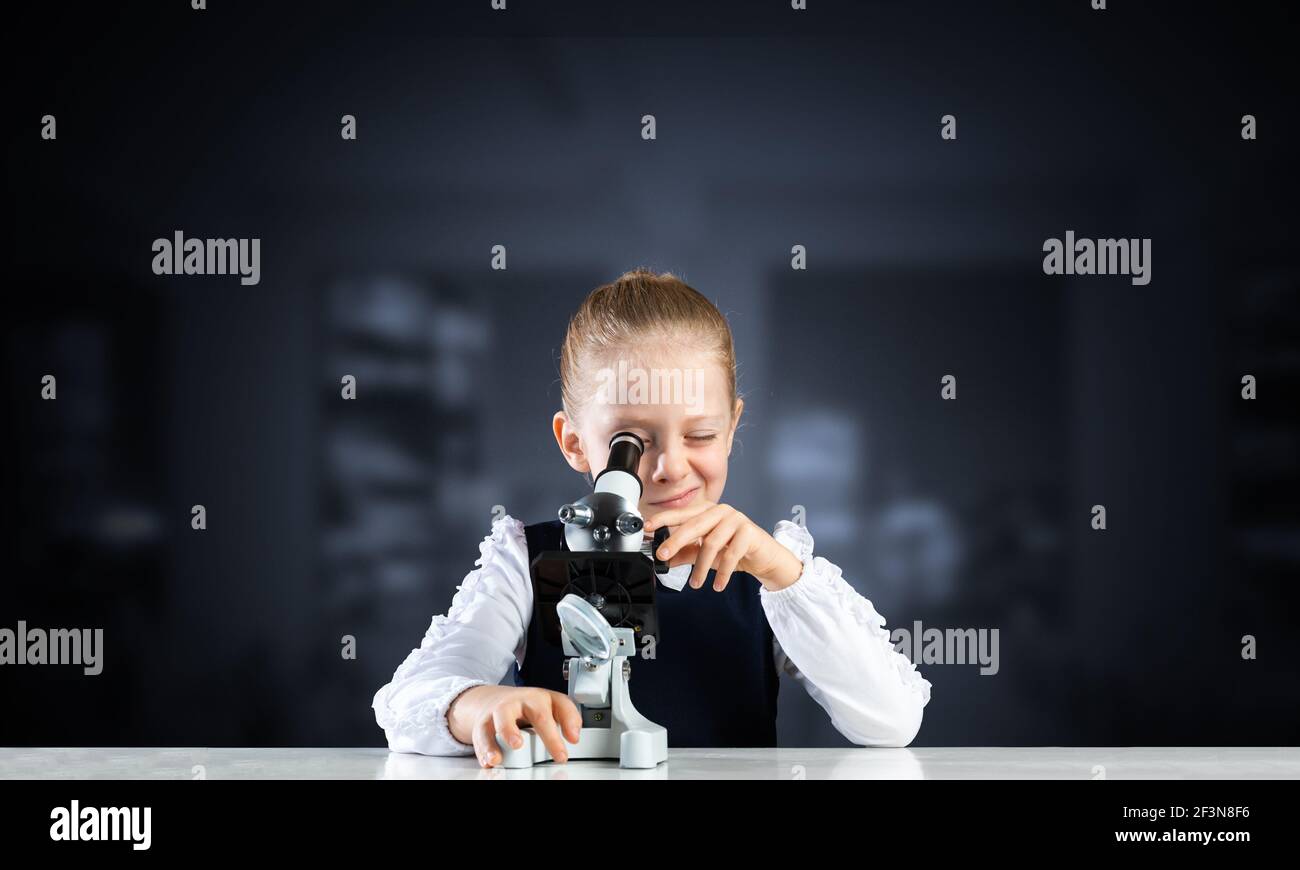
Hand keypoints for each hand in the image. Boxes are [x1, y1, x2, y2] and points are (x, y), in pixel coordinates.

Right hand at [448, 684, 581, 767]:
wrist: (493, 700)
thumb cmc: (525, 707)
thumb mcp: (548, 707)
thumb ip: (565, 719)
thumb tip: (574, 736)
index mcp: (541, 698)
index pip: (561, 705)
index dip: (570, 721)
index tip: (574, 740)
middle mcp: (522, 701)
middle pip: (537, 712)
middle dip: (547, 731)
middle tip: (556, 751)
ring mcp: (501, 710)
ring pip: (503, 717)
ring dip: (508, 733)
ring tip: (515, 747)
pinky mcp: (484, 722)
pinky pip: (482, 734)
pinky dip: (485, 749)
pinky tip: (490, 761)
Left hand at [644, 501, 802, 591]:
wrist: (764, 557)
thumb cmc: (734, 550)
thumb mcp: (705, 553)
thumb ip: (685, 553)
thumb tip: (664, 559)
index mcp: (707, 511)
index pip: (681, 513)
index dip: (663, 519)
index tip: (647, 527)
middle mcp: (721, 511)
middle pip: (693, 525)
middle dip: (675, 541)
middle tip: (663, 555)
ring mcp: (736, 519)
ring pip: (711, 543)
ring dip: (701, 567)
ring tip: (696, 583)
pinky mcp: (749, 532)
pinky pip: (731, 554)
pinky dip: (722, 573)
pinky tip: (717, 585)